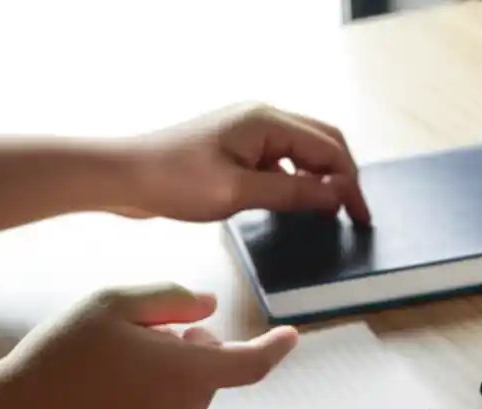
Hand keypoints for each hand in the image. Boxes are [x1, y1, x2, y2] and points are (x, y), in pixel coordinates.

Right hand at [0, 283, 297, 408]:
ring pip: (184, 393)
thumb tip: (208, 309)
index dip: (275, 347)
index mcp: (190, 374)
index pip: (251, 363)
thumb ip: (172, 298)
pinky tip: (104, 392)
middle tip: (137, 333)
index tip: (292, 335)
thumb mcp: (114, 303)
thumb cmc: (63, 357)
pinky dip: (147, 398)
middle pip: (208, 370)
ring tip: (110, 363)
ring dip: (165, 373)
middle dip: (187, 347)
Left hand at [119, 103, 371, 224]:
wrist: (122, 176)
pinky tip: (296, 204)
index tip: (359, 215)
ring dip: (321, 178)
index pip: (328, 148)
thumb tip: (335, 196)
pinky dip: (298, 180)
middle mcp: (262, 118)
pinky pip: (282, 159)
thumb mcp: (238, 193)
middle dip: (342, 176)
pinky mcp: (237, 147)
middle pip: (323, 142)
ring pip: (303, 151)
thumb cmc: (172, 180)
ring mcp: (249, 131)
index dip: (349, 182)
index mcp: (266, 121)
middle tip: (354, 213)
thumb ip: (292, 194)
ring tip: (329, 211)